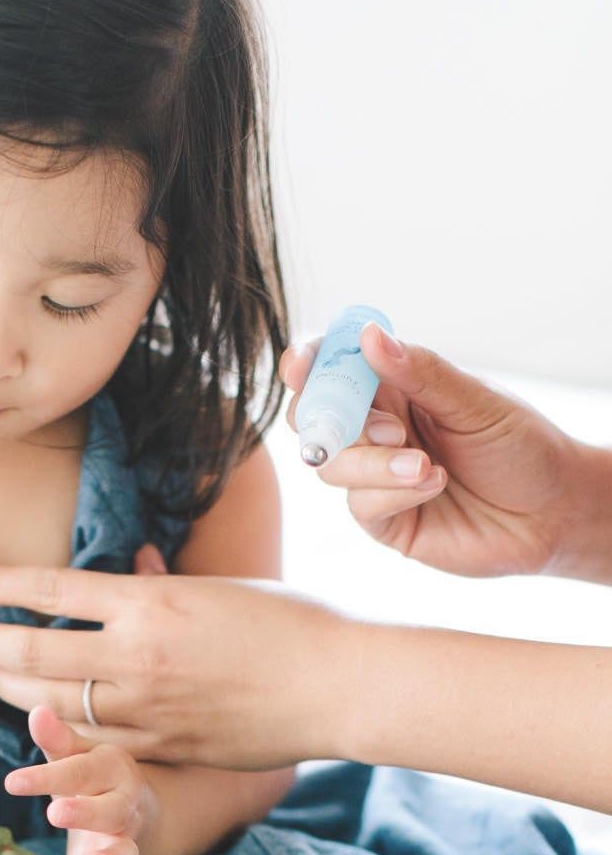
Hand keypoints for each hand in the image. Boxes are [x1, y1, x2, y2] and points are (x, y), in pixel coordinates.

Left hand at [0, 567, 349, 769]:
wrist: (340, 684)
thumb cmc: (291, 621)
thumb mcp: (214, 588)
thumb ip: (159, 590)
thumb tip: (130, 572)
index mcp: (148, 600)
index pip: (46, 589)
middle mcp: (135, 654)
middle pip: (30, 650)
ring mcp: (146, 706)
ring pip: (50, 700)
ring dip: (5, 684)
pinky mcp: (161, 745)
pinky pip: (90, 737)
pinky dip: (55, 723)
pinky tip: (36, 715)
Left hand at [6, 706, 149, 854]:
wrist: (136, 810)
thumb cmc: (92, 776)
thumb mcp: (76, 755)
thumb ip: (56, 740)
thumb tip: (37, 710)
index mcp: (112, 769)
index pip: (79, 770)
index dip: (47, 776)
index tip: (11, 782)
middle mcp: (125, 805)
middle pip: (111, 810)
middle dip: (86, 812)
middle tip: (55, 813)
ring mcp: (124, 842)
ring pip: (124, 852)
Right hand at [281, 323, 584, 576]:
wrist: (553, 513)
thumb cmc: (520, 447)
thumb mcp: (475, 401)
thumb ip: (420, 372)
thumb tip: (368, 335)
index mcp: (391, 388)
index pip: (330, 367)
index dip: (306, 363)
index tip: (301, 367)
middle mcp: (373, 429)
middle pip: (311, 416)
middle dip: (330, 418)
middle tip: (386, 427)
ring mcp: (372, 475)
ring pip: (330, 464)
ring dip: (375, 463)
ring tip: (426, 465)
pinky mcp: (382, 518)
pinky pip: (359, 503)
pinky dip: (393, 492)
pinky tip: (435, 483)